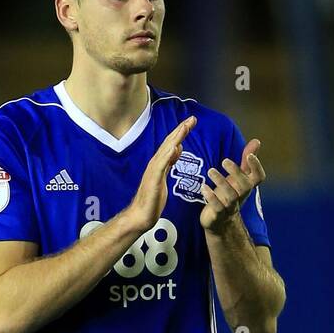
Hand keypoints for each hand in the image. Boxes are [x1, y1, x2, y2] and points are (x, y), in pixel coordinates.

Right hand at [128, 116, 196, 232]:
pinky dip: (168, 154)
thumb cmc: (152, 199)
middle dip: (181, 129)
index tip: (191, 122)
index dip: (181, 132)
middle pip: (169, 142)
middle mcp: (155, 163)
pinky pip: (161, 164)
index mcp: (160, 163)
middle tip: (192, 118)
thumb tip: (178, 148)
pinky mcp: (153, 179)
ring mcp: (153, 170)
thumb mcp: (164, 177)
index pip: (171, 143)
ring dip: (176, 137)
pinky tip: (174, 146)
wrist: (141, 215)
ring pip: (166, 150)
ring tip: (185, 126)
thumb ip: (170, 163)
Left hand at [199, 138, 264, 233]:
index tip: (249, 155)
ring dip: (221, 182)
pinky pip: (217, 207)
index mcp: (247, 186)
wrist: (220, 223)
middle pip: (245, 186)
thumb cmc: (229, 195)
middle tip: (224, 160)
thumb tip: (256, 141)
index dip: (256, 167)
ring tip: (211, 170)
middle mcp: (241, 196)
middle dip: (236, 172)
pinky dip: (211, 197)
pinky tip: (203, 187)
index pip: (259, 177)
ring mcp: (230, 206)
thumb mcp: (238, 178)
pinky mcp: (218, 215)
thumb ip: (245, 161)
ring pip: (230, 196)